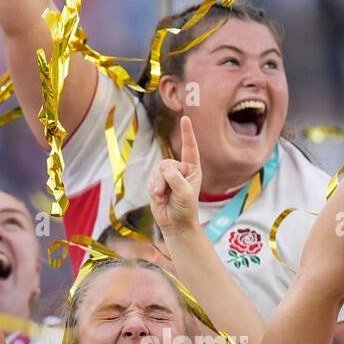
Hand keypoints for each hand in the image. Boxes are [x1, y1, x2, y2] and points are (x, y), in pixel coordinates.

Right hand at [149, 116, 201, 232]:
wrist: (175, 224)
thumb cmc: (186, 209)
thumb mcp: (185, 193)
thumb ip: (176, 179)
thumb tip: (165, 169)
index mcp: (192, 169)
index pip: (190, 148)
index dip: (187, 133)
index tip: (185, 118)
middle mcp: (180, 170)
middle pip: (166, 163)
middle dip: (164, 177)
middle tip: (166, 191)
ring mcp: (168, 176)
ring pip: (157, 171)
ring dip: (157, 185)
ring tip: (162, 197)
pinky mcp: (157, 183)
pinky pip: (150, 180)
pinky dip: (153, 189)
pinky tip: (159, 198)